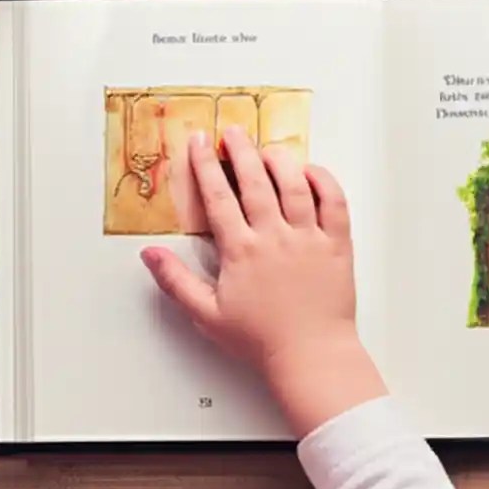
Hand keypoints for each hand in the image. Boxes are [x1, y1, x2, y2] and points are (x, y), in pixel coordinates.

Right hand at [139, 126, 386, 436]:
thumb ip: (176, 281)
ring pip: (294, 185)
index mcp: (241, 251)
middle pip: (255, 181)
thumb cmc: (261, 340)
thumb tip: (150, 254)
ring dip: (279, 160)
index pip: (218, 196)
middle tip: (232, 132)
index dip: (205, 165)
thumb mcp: (207, 315)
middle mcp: (275, 237)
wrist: (311, 356)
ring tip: (267, 149)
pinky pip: (334, 202)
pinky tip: (311, 171)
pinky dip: (323, 181)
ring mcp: (309, 238)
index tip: (198, 143)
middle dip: (240, 150)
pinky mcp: (337, 245)